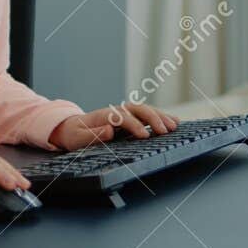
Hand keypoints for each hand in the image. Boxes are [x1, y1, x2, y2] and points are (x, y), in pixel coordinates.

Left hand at [48, 103, 178, 150]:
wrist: (72, 127)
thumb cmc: (75, 134)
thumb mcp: (77, 138)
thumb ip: (92, 135)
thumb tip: (110, 129)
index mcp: (105, 115)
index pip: (123, 117)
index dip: (135, 126)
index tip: (145, 136)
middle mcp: (117, 111)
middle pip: (138, 109)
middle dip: (153, 118)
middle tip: (164, 131)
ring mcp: (125, 114)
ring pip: (145, 110)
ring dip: (160, 116)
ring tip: (174, 126)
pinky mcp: (130, 119)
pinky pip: (147, 116)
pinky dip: (161, 117)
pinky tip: (174, 122)